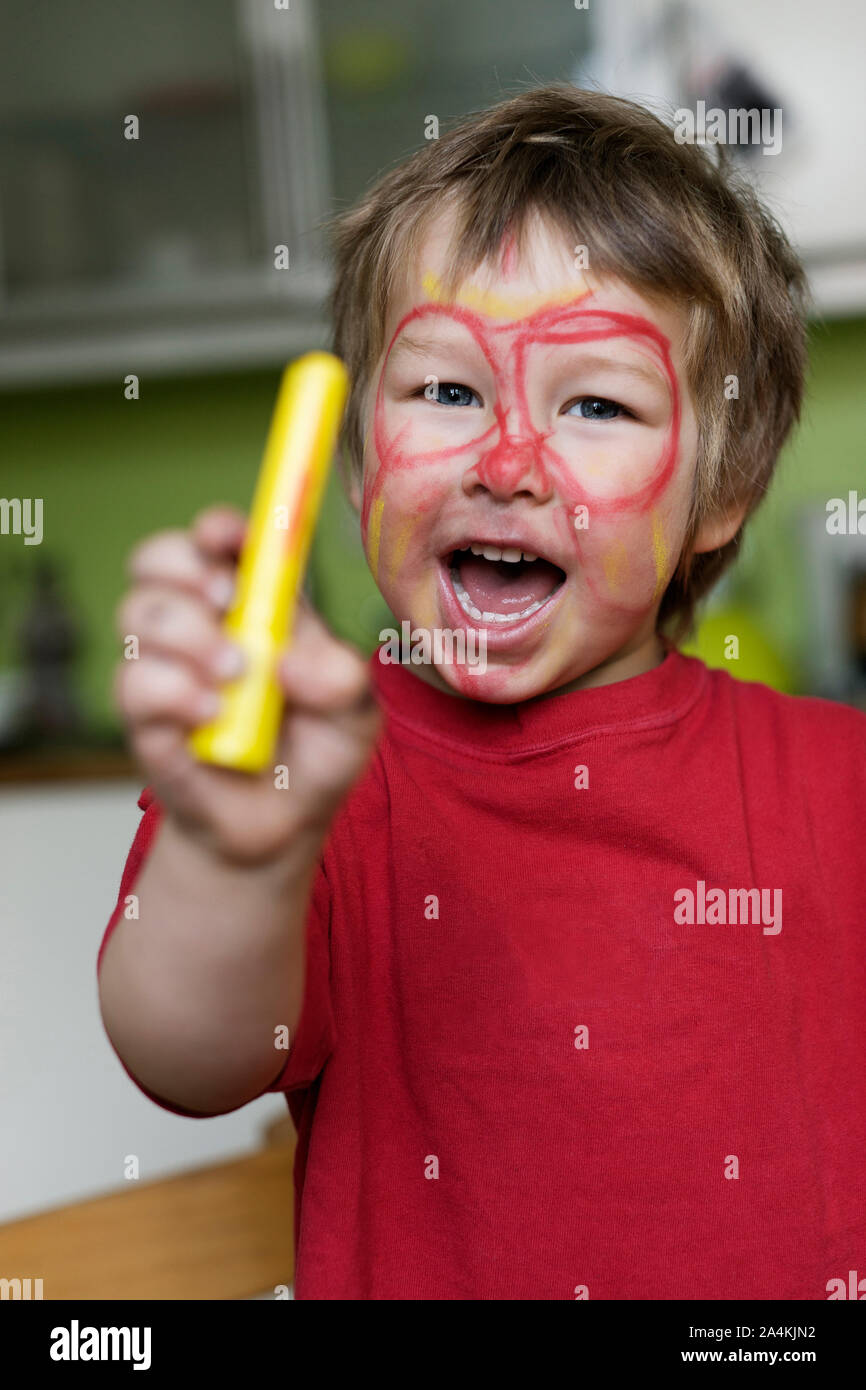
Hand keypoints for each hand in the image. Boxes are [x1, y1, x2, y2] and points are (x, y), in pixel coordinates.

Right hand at [114, 505, 379, 862]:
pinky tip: (211, 714)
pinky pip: (134, 683)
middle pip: (156, 559)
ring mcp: (168, 668)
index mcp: (256, 605)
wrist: (283, 831)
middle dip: (185, 568)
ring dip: (186, 636)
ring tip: (233, 676)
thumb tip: (288, 662)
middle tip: (227, 602)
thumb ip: (342, 679)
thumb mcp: (356, 716)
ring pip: (137, 614)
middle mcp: (203, 625)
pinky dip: (174, 692)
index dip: (218, 528)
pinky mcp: (145, 719)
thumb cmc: (318, 756)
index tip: (228, 535)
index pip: (220, 544)